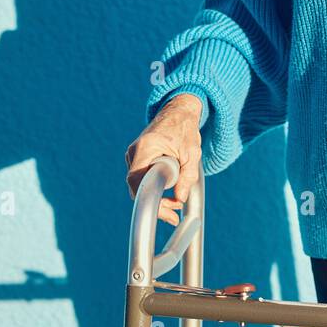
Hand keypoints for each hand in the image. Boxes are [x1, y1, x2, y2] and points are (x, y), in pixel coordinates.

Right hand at [124, 92, 203, 225]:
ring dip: (156, 196)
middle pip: (137, 186)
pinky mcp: (137, 158)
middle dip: (155, 203)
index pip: (138, 182)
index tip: (168, 211)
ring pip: (139, 184)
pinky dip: (154, 188)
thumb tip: (180, 199)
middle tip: (173, 215)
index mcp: (146, 147)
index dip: (151, 200)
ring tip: (175, 203)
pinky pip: (142, 179)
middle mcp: (134, 151)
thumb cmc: (185, 130)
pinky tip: (169, 195)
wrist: (178, 112)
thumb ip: (187, 176)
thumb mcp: (192, 153)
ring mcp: (133, 155)